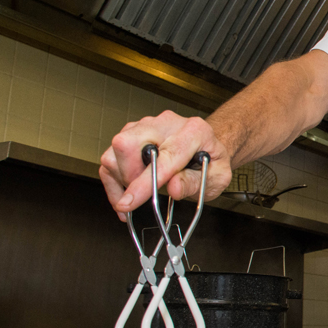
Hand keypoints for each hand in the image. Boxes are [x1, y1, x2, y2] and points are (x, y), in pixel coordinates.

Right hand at [99, 111, 232, 219]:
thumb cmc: (211, 161)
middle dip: (129, 175)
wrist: (207, 147)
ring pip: (114, 152)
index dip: (145, 182)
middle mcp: (166, 124)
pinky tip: (126, 196)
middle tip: (145, 193)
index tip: (129, 203)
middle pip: (128, 142)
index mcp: (193, 131)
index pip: (164, 156)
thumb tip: (174, 188)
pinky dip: (114, 182)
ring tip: (142, 191)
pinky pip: (110, 159)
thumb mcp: (216, 177)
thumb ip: (194, 183)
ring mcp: (145, 126)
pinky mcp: (130, 134)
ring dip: (122, 179)